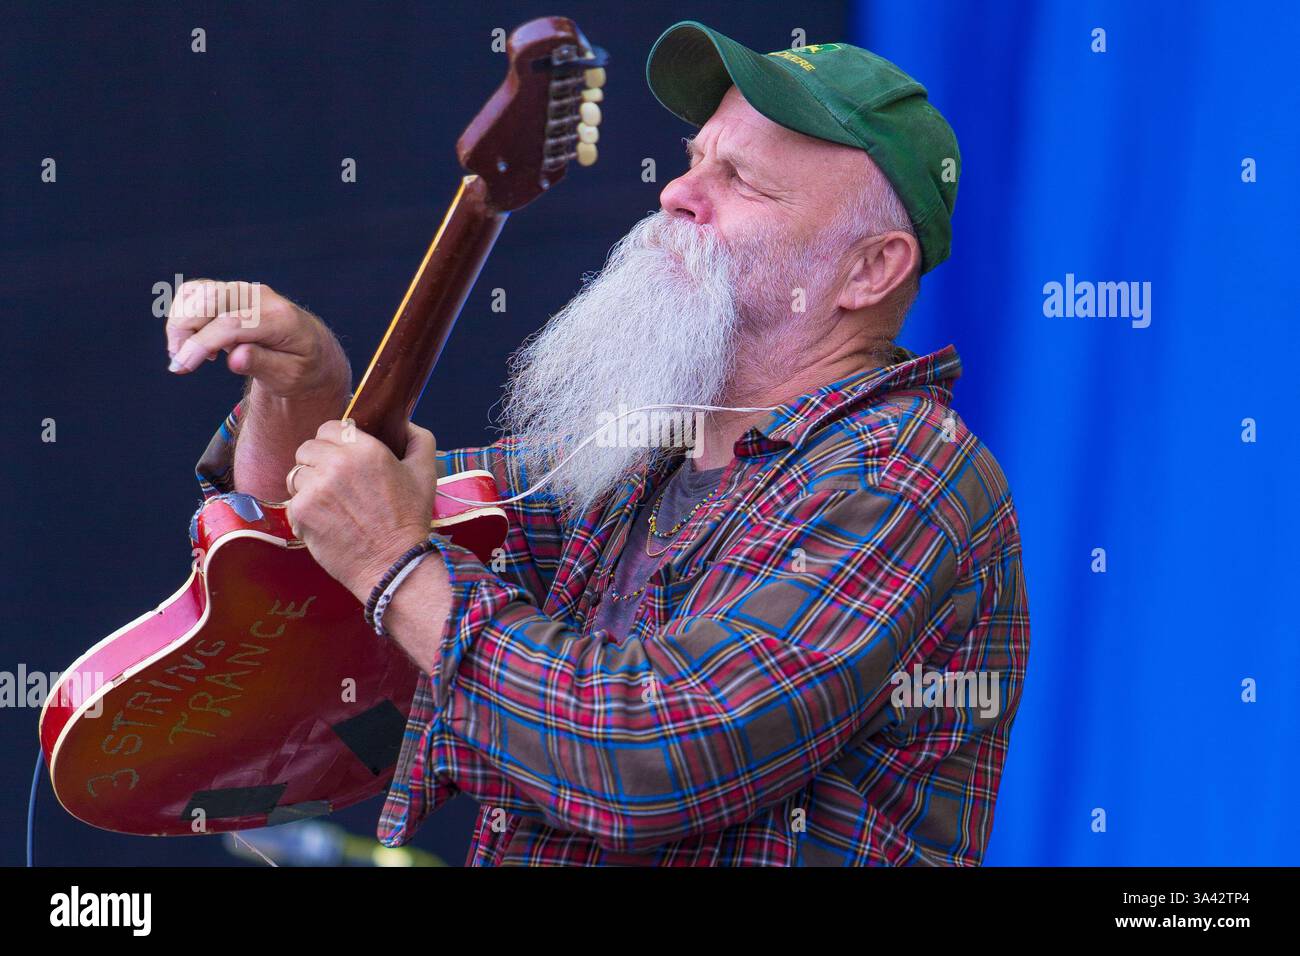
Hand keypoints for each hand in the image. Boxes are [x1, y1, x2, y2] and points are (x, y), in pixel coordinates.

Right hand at [165, 279, 349, 399]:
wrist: (311, 348)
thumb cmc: (300, 367)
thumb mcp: (289, 377)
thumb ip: (263, 365)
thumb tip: (235, 358)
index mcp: (280, 319)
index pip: (231, 324)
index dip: (200, 344)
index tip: (180, 367)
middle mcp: (261, 297)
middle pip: (207, 299)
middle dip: (182, 330)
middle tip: (180, 365)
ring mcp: (245, 290)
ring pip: (196, 292)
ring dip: (181, 323)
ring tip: (196, 355)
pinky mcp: (232, 290)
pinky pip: (195, 292)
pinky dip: (185, 314)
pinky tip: (201, 341)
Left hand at [285, 420, 439, 601]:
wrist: (394, 565)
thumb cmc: (410, 521)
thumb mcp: (426, 473)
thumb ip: (419, 440)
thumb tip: (405, 423)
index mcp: (366, 449)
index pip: (329, 427)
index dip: (334, 442)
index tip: (341, 458)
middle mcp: (337, 463)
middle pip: (307, 448)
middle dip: (318, 462)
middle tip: (335, 484)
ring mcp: (316, 488)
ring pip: (296, 474)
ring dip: (309, 486)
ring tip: (331, 504)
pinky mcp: (302, 512)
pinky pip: (292, 501)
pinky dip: (305, 511)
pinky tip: (326, 522)